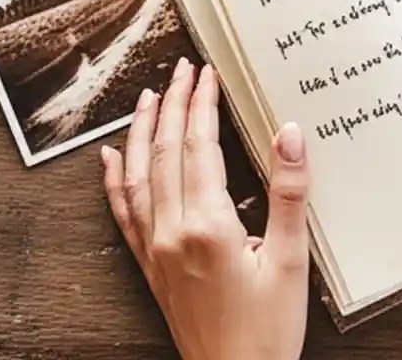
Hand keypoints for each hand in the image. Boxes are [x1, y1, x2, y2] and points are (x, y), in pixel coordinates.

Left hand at [101, 59, 309, 359]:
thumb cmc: (267, 331)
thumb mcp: (293, 259)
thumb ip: (289, 193)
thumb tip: (290, 135)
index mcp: (207, 226)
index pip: (198, 146)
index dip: (202, 104)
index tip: (207, 74)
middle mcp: (171, 232)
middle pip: (164, 151)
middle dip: (172, 104)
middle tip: (181, 69)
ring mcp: (155, 250)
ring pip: (138, 175)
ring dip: (140, 131)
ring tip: (147, 97)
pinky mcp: (150, 267)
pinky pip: (123, 213)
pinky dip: (115, 180)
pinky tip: (109, 159)